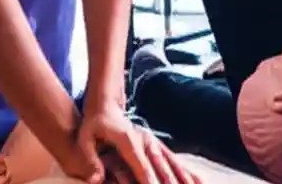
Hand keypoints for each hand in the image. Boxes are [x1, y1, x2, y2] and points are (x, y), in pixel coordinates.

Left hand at [77, 101, 199, 183]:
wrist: (106, 105)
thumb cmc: (93, 124)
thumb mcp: (84, 139)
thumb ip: (90, 160)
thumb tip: (95, 180)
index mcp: (128, 140)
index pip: (141, 164)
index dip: (148, 179)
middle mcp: (145, 140)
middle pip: (160, 165)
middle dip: (169, 182)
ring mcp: (152, 141)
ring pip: (171, 161)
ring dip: (183, 176)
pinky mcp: (156, 144)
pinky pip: (173, 159)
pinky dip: (185, 170)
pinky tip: (196, 180)